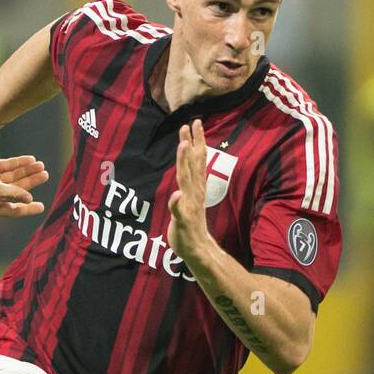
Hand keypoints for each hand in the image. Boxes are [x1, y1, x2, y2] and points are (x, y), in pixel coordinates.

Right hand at [0, 145, 48, 216]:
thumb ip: (12, 193)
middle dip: (30, 182)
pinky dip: (17, 163)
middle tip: (45, 175)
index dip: (27, 209)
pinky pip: (6, 167)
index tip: (41, 206)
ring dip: (26, 171)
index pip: (10, 210)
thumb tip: (29, 199)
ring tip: (41, 165)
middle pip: (14, 191)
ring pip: (11, 177)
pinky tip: (30, 159)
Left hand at [167, 119, 208, 258]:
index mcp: (195, 188)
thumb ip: (187, 184)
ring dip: (185, 164)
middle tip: (191, 124)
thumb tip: (187, 169)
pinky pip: (179, 211)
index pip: (197, 161)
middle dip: (192, 144)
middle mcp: (194, 194)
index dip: (196, 142)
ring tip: (183, 146)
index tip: (194, 123)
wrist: (197, 249)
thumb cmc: (189, 225)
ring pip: (186, 181)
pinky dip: (177, 202)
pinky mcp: (183, 221)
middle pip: (194, 165)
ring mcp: (189, 206)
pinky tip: (176, 194)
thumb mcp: (187, 201)